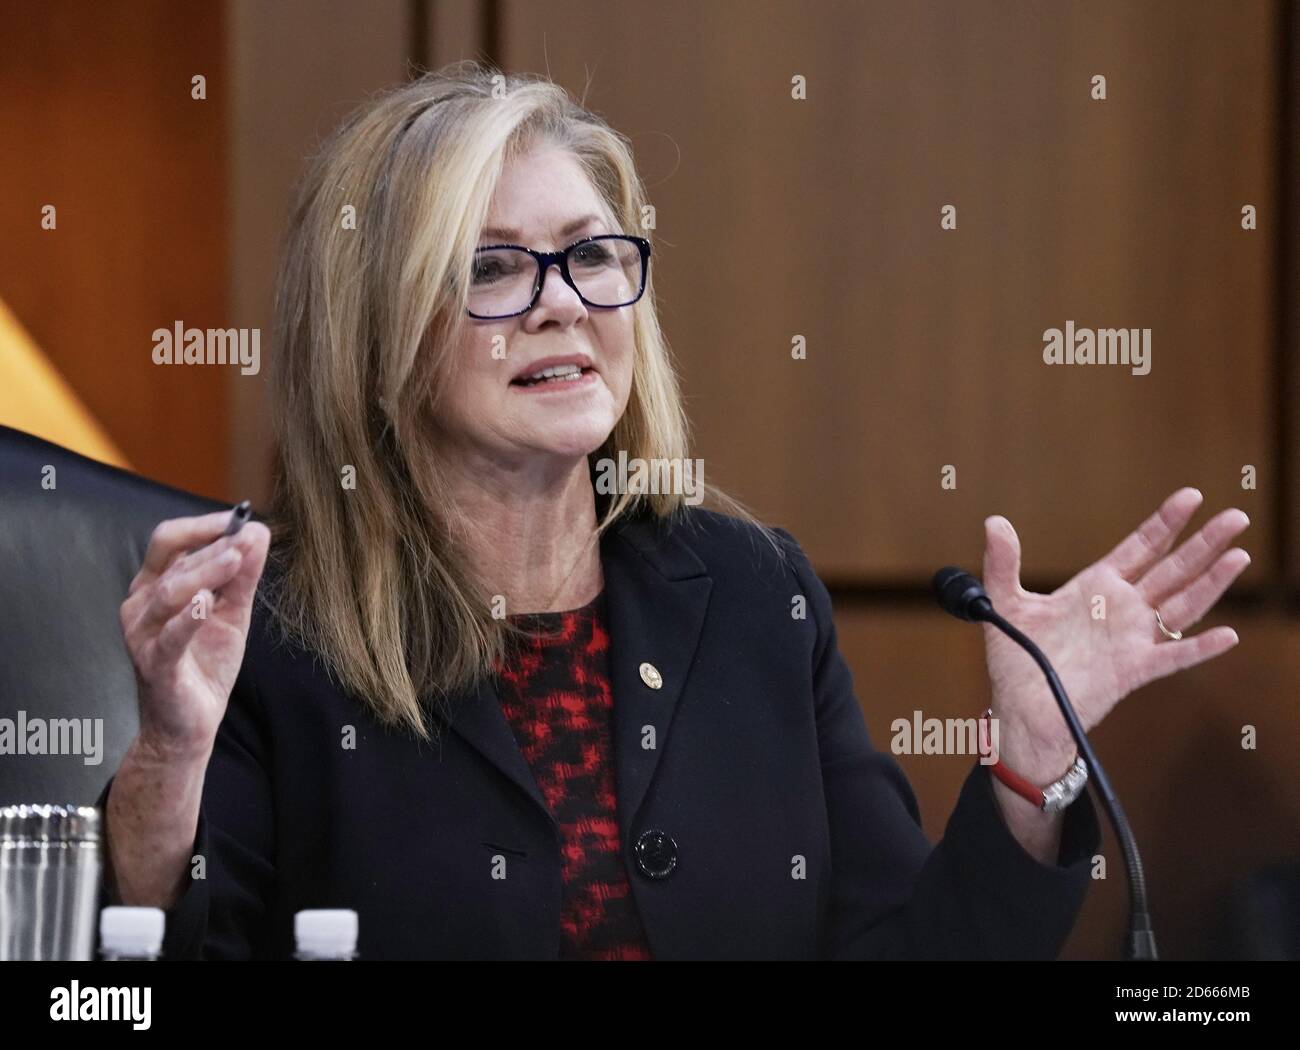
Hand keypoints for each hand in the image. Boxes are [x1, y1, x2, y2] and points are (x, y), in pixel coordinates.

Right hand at [119, 509, 270, 755]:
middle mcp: (141, 606)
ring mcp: (144, 636)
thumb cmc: (205, 663)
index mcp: (154, 586)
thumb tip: (259, 533)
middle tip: (245, 538)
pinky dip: (189, 618)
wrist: (189, 724)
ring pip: (169, 593)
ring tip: (236, 559)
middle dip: (210, 545)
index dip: (203, 525)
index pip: (169, 540)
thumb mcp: (232, 612)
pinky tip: (208, 604)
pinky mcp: (156, 665)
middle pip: (171, 561)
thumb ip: (243, 575)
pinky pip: (170, 636)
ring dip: (205, 572)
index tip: (239, 518)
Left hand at [978, 488, 1248, 779]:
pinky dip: (1199, 648)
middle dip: (1204, 543)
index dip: (1166, 522)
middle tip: (1237, 516)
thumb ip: (1002, 562)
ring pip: (1183, 605)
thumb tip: (994, 522)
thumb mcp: (1004, 603)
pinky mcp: (1132, 671)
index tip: (1191, 496)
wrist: (1020, 709)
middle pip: (1173, 569)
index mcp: (1095, 587)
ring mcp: (1131, 639)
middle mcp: (1121, 609)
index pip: (1140, 547)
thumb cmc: (1016, 659)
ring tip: (1240, 556)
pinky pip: (1172, 657)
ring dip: (1212, 583)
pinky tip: (1226, 635)